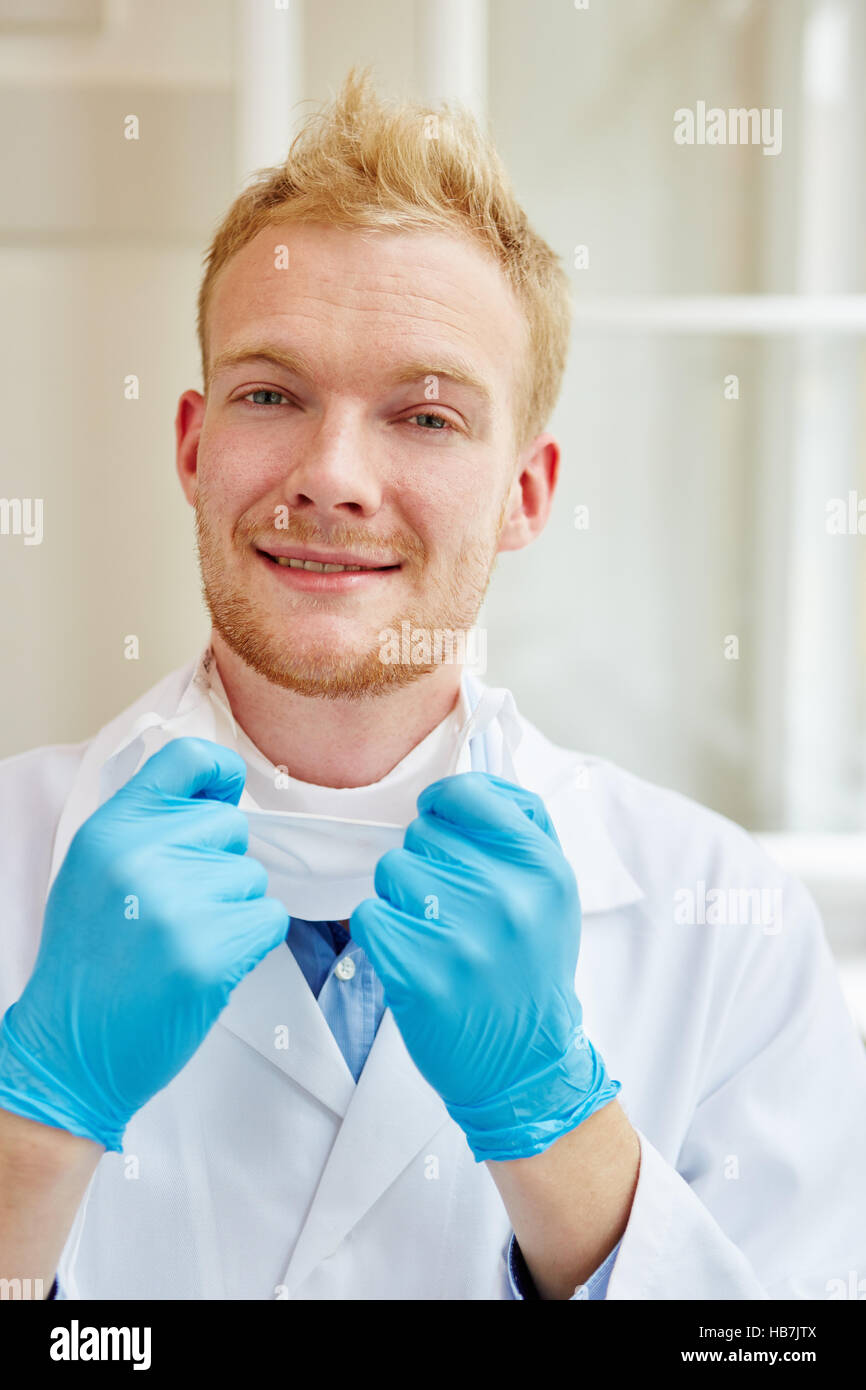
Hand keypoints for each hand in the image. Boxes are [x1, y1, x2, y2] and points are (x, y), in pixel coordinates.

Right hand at [0, 738, 287, 1152]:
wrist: (70, 1050)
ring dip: (233, 911)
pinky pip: (270, 918)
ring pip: (252, 877)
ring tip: (182, 944)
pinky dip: (250, 943)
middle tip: (179, 910)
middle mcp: (142, 853)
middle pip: (231, 826)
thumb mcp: (96, 871)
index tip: (222, 796)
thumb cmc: (91, 962)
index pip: (187, 758)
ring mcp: (178, 900)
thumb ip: (148, 827)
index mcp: (111, 829)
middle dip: (221, 865)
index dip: (220, 772)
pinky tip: (207, 965)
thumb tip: (220, 793)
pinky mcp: (210, 947)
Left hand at [351, 772, 619, 1161]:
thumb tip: (466, 774)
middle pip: (422, 834)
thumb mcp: (553, 887)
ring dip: (401, 898)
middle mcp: (507, 897)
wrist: (526, 1062)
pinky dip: (381, 934)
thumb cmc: (531, 963)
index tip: (441, 823)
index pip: (466, 794)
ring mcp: (461, 937)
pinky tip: (413, 957)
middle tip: (452, 905)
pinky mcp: (418, 974)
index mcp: (543, 867)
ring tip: (434, 933)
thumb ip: (518, 822)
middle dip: (427, 861)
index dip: (443, 805)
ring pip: (391, 871)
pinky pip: (369, 915)